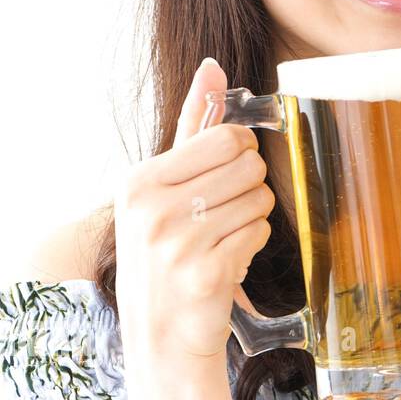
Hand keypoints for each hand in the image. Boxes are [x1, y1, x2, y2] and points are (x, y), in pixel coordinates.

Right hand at [113, 58, 274, 362]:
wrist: (161, 332)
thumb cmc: (167, 248)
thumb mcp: (166, 184)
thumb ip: (193, 124)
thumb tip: (213, 67)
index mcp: (140, 181)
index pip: (226, 137)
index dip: (239, 154)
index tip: (220, 176)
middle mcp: (152, 210)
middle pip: (250, 166)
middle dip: (249, 188)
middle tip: (220, 214)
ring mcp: (178, 244)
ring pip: (261, 200)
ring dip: (252, 219)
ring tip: (220, 238)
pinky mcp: (207, 273)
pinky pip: (261, 233)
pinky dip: (253, 245)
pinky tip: (226, 260)